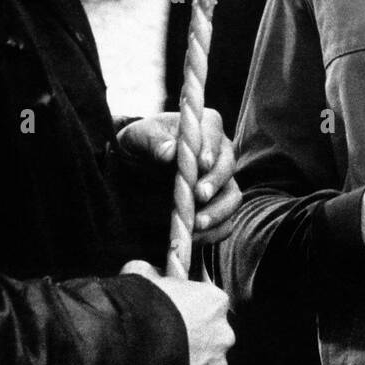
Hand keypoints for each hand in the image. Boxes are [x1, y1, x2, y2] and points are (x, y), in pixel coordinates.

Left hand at [117, 111, 240, 242]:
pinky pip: (225, 222)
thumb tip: (170, 152)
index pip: (214, 132)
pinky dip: (213, 231)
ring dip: (218, 211)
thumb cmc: (138, 146)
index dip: (210, 149)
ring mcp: (220, 183)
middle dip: (215, 182)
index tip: (201, 164)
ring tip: (196, 224)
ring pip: (233, 196)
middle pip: (228, 166)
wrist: (132, 173)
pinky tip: (194, 237)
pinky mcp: (215, 209)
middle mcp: (218, 154)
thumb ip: (152, 140)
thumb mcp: (136, 138)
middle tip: (199, 195)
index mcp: (204, 127)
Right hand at [121, 261, 233, 364]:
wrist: (133, 350)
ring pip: (207, 358)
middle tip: (166, 335)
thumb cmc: (142, 309)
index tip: (172, 310)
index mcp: (215, 300)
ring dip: (191, 357)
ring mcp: (217, 363)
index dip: (188, 304)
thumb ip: (152, 270)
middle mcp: (224, 332)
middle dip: (193, 334)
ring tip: (165, 354)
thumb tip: (151, 269)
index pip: (208, 300)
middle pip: (210, 331)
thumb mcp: (142, 276)